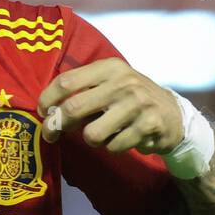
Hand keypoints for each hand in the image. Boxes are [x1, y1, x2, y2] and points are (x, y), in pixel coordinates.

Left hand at [38, 58, 183, 153]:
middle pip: (75, 108)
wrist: (173, 113)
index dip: (47, 99)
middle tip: (52, 134)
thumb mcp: (110, 84)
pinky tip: (124, 138)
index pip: (67, 81)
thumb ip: (82, 93)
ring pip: (92, 134)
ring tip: (103, 134)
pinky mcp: (148, 125)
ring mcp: (137, 104)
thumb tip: (49, 114)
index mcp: (110, 67)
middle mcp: (123, 82)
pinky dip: (113, 147)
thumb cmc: (130, 99)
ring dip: (92, 140)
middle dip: (57, 125)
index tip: (42, 112)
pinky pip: (113, 146)